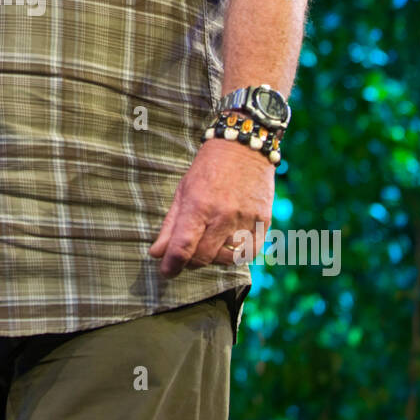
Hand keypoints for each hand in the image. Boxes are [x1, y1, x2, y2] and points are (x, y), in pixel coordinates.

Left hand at [148, 137, 274, 278]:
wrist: (243, 148)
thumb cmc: (208, 169)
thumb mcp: (183, 192)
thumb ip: (170, 225)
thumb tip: (157, 253)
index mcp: (199, 205)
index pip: (183, 247)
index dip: (171, 264)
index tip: (167, 271)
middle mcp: (223, 215)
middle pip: (204, 257)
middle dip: (191, 261)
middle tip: (187, 254)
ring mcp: (246, 219)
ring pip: (227, 259)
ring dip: (214, 258)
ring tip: (209, 245)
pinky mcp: (263, 221)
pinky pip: (250, 253)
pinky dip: (238, 255)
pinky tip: (229, 245)